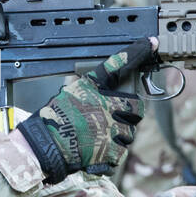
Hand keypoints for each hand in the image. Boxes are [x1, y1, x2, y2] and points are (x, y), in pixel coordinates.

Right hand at [17, 37, 155, 183]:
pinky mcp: (111, 149)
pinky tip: (95, 151)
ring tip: (98, 139)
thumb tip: (103, 92)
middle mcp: (105, 105)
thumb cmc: (52, 120)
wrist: (43, 146)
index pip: (118, 65)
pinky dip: (110, 154)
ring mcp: (110, 128)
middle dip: (129, 115)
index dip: (137, 52)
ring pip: (129, 133)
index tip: (152, 42)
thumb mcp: (68, 94)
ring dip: (119, 137)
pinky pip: (120, 151)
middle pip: (136, 107)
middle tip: (114, 120)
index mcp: (93, 89)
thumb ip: (89, 91)